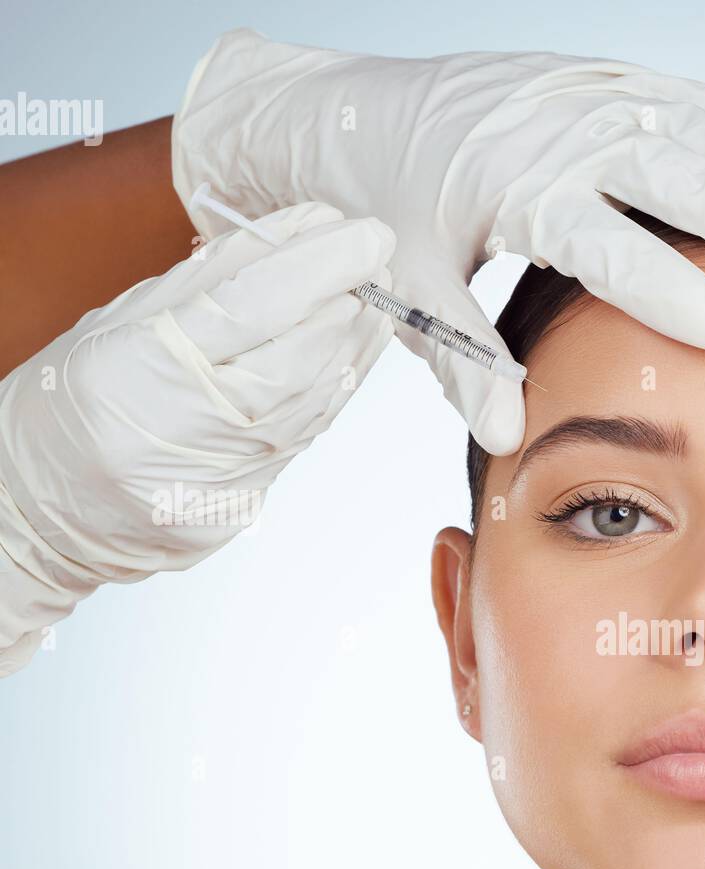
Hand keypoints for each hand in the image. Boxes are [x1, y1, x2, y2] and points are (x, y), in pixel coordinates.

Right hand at [0, 202, 393, 674]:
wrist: (39, 510)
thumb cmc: (70, 406)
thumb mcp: (122, 322)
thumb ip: (212, 280)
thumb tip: (299, 233)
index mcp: (136, 369)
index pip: (250, 307)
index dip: (319, 268)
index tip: (364, 236)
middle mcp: (178, 430)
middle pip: (294, 359)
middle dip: (347, 303)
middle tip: (377, 261)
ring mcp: (213, 479)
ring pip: (309, 402)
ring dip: (353, 347)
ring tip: (374, 302)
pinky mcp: (237, 508)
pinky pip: (300, 439)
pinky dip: (331, 392)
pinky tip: (349, 358)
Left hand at [171, 29, 704, 455]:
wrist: (355, 109)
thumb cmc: (385, 207)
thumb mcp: (409, 288)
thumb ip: (462, 360)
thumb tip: (505, 434)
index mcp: (511, 189)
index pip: (603, 245)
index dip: (669, 289)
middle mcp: (559, 132)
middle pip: (673, 174)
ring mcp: (587, 96)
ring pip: (696, 128)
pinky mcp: (602, 81)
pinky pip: (689, 101)